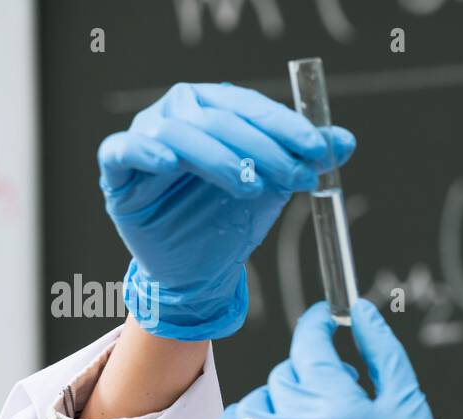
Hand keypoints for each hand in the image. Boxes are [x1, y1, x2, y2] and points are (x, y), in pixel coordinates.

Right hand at [98, 82, 355, 340]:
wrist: (198, 269)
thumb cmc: (230, 218)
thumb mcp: (275, 187)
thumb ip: (305, 159)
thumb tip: (344, 139)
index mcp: (212, 109)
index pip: (248, 106)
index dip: (285, 125)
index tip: (319, 148)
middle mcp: (176, 115)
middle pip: (217, 117)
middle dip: (263, 147)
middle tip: (297, 177)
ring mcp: (144, 140)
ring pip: (177, 132)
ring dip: (219, 156)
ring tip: (250, 186)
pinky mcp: (117, 174)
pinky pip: (121, 150)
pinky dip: (144, 151)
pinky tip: (169, 164)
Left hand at [210, 299, 462, 418]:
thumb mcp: (411, 408)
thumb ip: (383, 352)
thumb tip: (359, 312)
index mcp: (343, 408)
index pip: (310, 345)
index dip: (316, 326)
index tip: (323, 324)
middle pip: (286, 376)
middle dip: (311, 376)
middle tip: (338, 393)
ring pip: (257, 406)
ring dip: (280, 405)